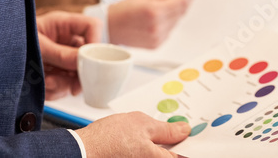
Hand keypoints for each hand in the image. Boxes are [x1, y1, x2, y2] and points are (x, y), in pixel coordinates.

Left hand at [36, 11, 101, 98]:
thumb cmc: (10, 40)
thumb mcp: (37, 45)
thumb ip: (59, 53)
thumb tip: (83, 61)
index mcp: (63, 25)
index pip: (91, 27)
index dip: (96, 42)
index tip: (91, 60)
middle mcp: (65, 40)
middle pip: (88, 55)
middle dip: (79, 72)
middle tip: (74, 86)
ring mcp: (61, 58)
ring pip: (76, 73)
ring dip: (64, 83)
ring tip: (47, 83)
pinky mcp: (54, 73)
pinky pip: (64, 85)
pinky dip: (55, 90)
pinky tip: (42, 87)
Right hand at [76, 111, 190, 157]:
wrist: (83, 150)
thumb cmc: (108, 139)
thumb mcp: (142, 123)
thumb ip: (167, 129)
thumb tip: (184, 130)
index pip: (185, 154)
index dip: (190, 141)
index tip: (194, 132)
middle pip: (171, 155)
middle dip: (176, 142)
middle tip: (175, 127)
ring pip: (158, 155)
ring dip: (161, 143)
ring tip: (154, 130)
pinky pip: (147, 155)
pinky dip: (149, 147)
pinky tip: (142, 138)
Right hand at [108, 0, 195, 47]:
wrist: (111, 27)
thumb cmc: (124, 9)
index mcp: (154, 11)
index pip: (181, 2)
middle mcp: (157, 26)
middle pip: (181, 12)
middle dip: (185, 2)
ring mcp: (158, 37)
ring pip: (177, 22)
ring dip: (176, 13)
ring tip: (167, 7)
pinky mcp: (157, 45)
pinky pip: (170, 31)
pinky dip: (169, 23)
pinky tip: (160, 19)